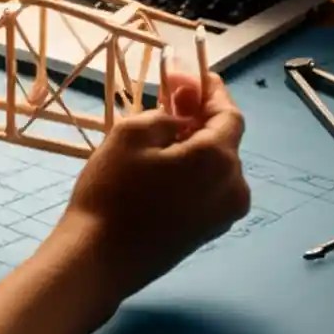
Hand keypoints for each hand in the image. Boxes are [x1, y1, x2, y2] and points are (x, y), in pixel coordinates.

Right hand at [48, 69, 249, 300]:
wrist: (99, 259)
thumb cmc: (111, 193)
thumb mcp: (129, 135)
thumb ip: (164, 115)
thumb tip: (180, 116)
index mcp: (219, 158)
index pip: (229, 113)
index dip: (211, 91)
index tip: (193, 75)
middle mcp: (234, 187)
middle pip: (224, 141)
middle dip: (200, 119)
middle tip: (168, 103)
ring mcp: (223, 215)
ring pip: (215, 168)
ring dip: (194, 147)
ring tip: (159, 138)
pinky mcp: (208, 233)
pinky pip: (207, 190)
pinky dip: (191, 174)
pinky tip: (162, 171)